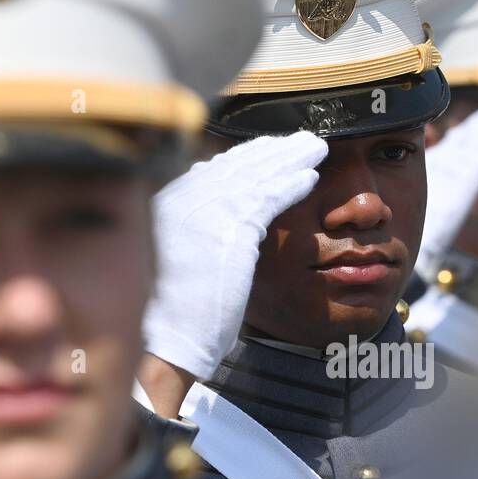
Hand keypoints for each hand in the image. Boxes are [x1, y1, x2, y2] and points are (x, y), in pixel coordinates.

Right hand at [141, 131, 328, 380]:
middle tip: (298, 140)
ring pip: (257, 175)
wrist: (162, 338)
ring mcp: (207, 210)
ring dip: (290, 159)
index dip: (243, 158)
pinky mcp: (233, 228)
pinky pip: (269, 198)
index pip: (211, 171)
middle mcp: (183, 198)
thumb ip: (191, 238)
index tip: (265, 149)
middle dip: (270, 150)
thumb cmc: (167, 316)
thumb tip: (208, 232)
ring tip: (315, 149)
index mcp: (166, 204)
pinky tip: (311, 177)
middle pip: (236, 165)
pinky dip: (292, 184)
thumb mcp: (173, 265)